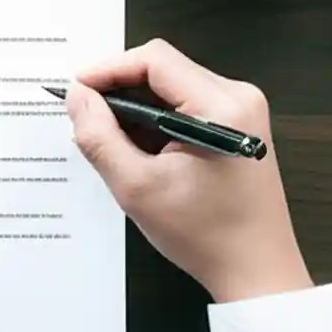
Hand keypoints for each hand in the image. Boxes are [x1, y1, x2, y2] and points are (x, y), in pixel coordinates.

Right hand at [67, 39, 312, 302]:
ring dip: (138, 107)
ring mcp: (243, 111)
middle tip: (85, 119)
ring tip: (110, 141)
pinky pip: (188, 105)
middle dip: (120, 90)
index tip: (75, 92)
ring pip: (173, 87)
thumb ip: (99, 136)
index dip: (108, 69)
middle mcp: (239, 97)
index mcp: (221, 106)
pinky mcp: (239, 126)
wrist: (256, 271)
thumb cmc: (203, 234)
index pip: (154, 60)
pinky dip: (157, 120)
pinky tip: (139, 150)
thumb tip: (76, 96)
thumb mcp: (136, 187)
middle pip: (164, 69)